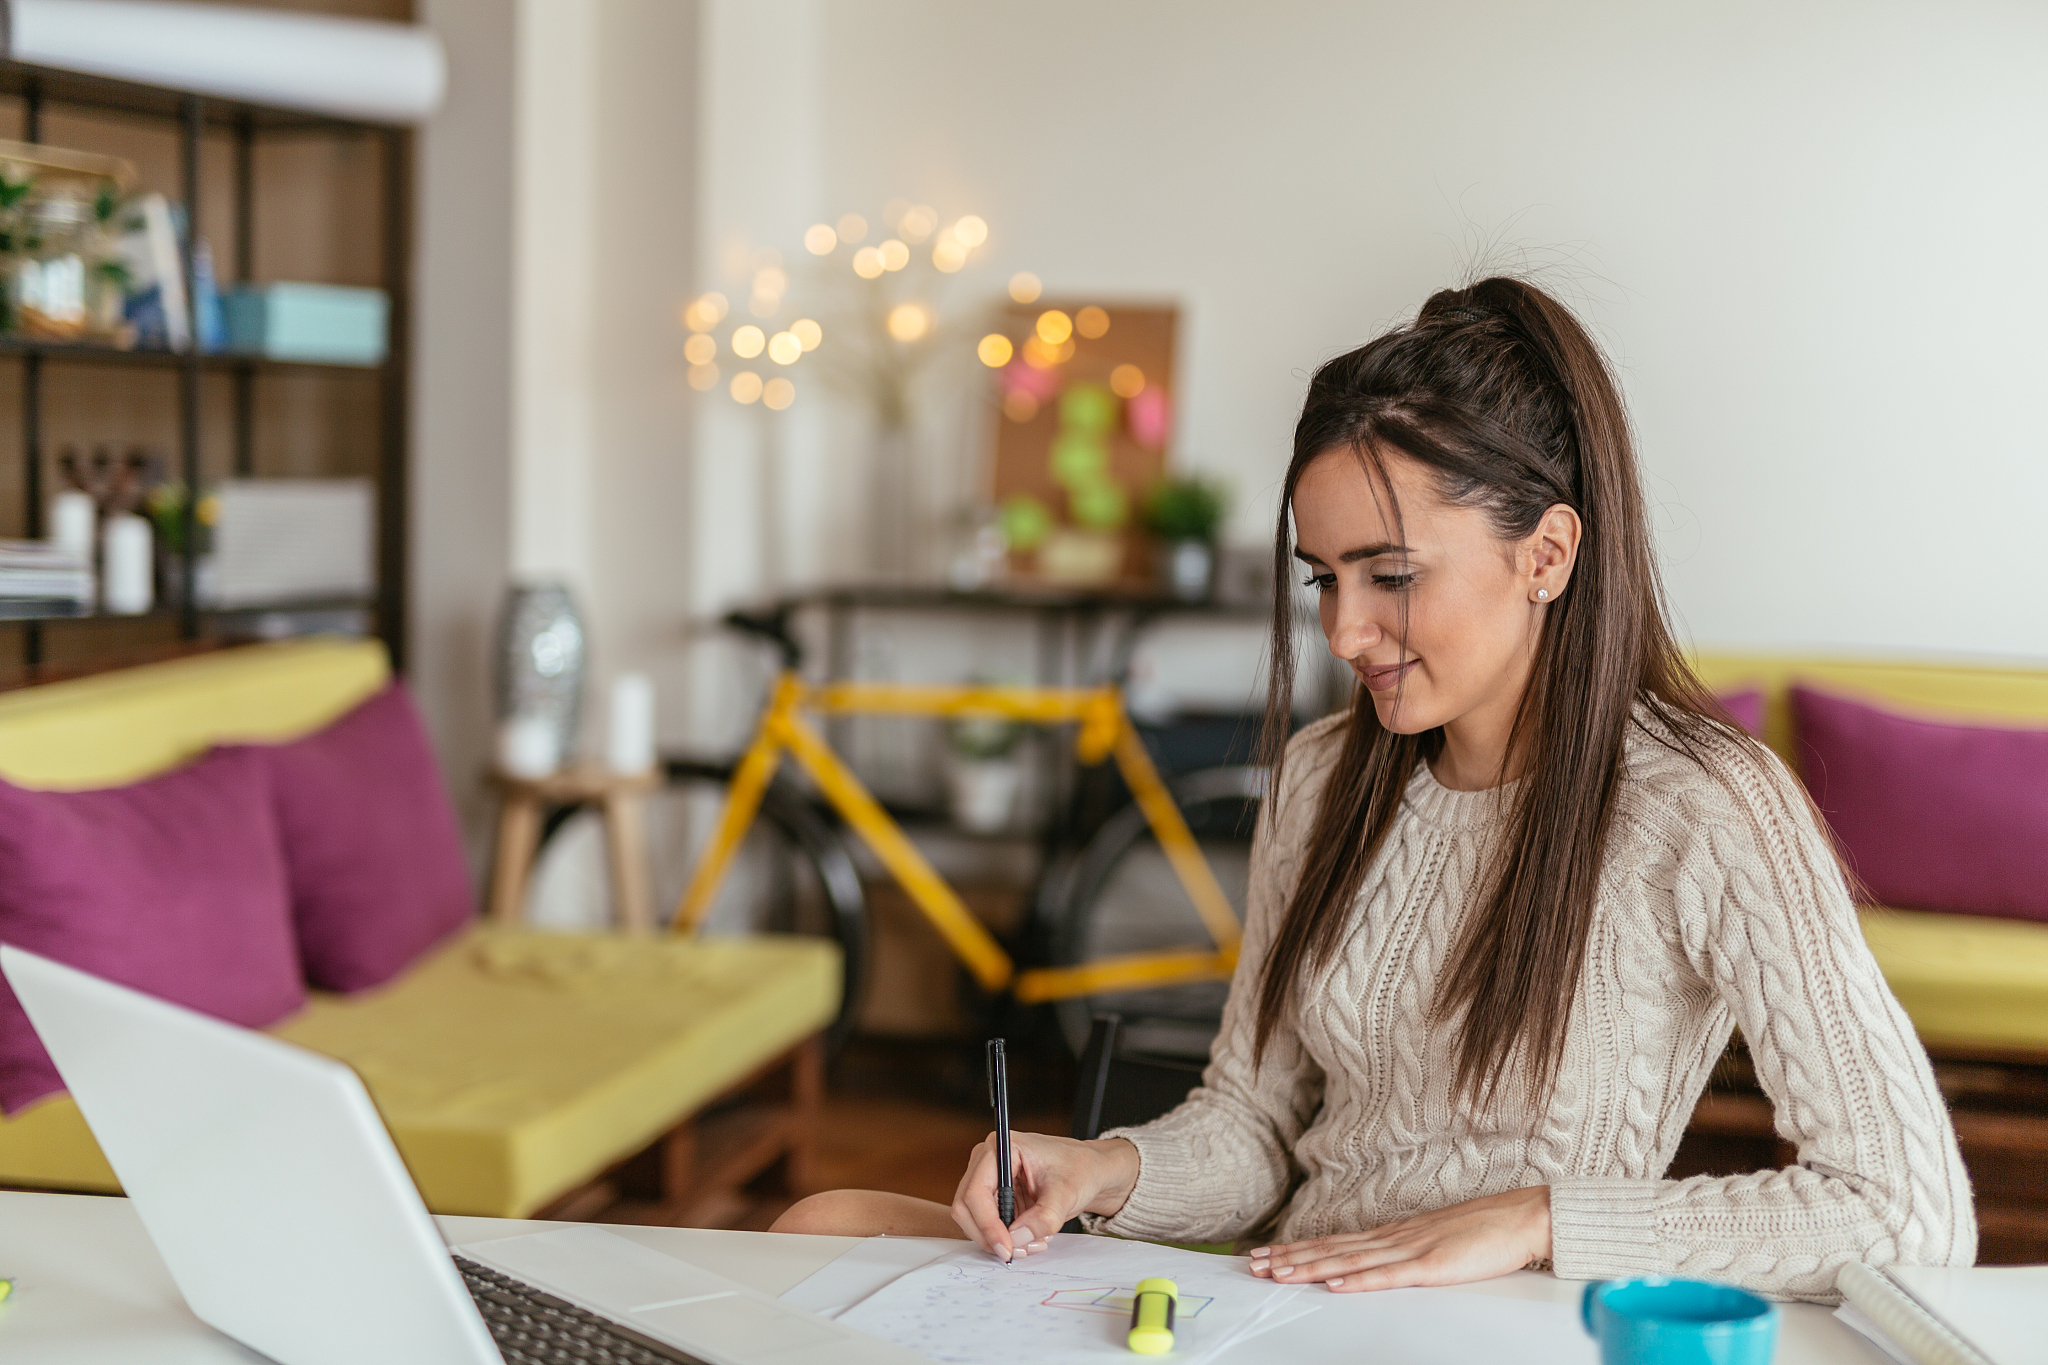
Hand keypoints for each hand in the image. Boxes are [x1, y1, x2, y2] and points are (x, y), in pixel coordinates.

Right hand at [950, 1132, 1139, 1262]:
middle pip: (967, 1206)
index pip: (977, 1190)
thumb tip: (1016, 1239)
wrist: (1090, 1170)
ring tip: (1033, 1244)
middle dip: (990, 1235)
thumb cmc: (1080, 1169)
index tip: (1006, 1248)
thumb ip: (1043, 1217)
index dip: (987, 1223)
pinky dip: (1004, 1238)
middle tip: (1018, 1253)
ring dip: (998, 1239)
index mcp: (1003, 1147)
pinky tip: (1029, 1239)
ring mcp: (988, 1178)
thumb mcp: (1067, 1193)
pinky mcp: (994, 1196)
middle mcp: (988, 1160)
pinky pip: (986, 1224)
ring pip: (973, 1219)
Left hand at [1248, 1186, 1550, 1291]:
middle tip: (1254, 1264)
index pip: (1336, 1241)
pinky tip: (1335, 1284)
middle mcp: (1395, 1237)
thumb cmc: (1485, 1230)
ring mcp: (1412, 1249)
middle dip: (1291, 1258)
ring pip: (1350, 1260)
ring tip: (1278, 1273)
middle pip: (1332, 1248)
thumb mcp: (1435, 1241)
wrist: (1524, 1216)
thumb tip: (1378, 1264)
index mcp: (1395, 1233)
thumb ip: (1406, 1252)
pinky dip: (1360, 1280)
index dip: (1299, 1248)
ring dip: (1311, 1268)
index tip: (1268, 1253)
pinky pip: (1390, 1275)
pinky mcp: (1433, 1265)